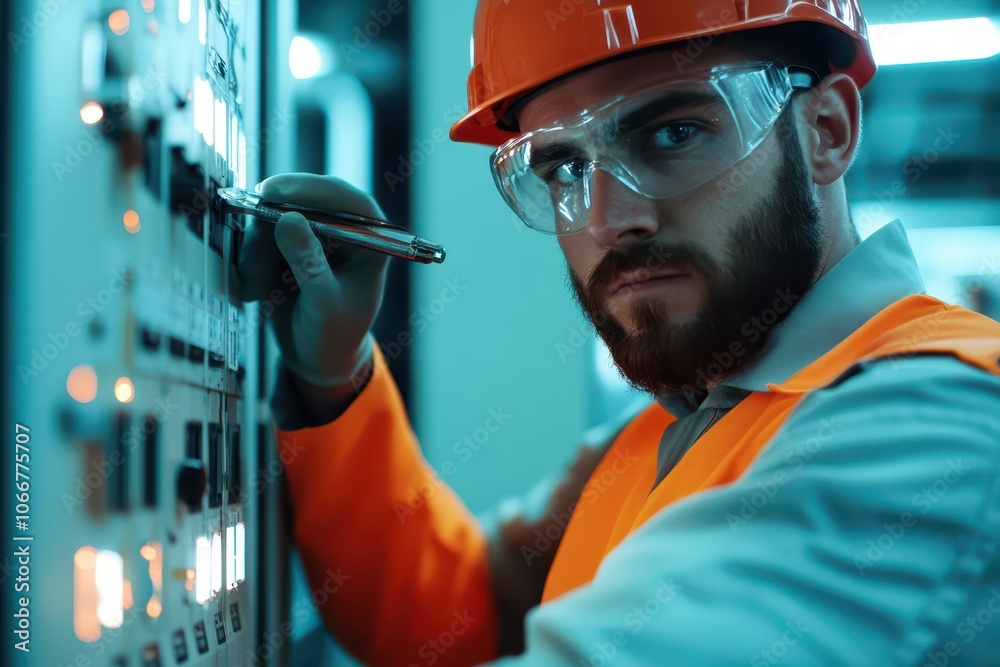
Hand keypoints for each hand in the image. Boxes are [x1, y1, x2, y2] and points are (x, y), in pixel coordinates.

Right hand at [238, 173, 389, 389]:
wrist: (317, 358)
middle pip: (303, 201)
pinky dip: (251, 260)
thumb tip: (287, 219)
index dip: (313, 189)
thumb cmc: (335, 335)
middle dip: (270, 226)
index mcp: (372, 241)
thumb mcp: (324, 305)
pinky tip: (254, 291)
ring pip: (273, 216)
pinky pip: (259, 236)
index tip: (274, 192)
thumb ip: (308, 263)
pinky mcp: (287, 243)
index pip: (350, 201)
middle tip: (251, 258)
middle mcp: (344, 229)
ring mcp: (314, 233)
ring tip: (256, 291)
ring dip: (256, 251)